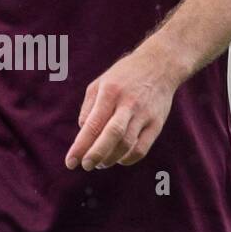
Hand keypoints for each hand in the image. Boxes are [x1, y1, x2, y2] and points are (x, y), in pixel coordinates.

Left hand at [64, 38, 186, 171]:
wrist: (160, 66)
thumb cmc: (123, 76)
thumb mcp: (99, 84)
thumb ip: (88, 108)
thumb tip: (83, 134)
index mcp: (110, 92)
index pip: (92, 125)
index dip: (80, 146)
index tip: (70, 162)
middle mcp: (128, 104)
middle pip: (112, 135)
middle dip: (96, 154)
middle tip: (85, 166)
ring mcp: (144, 114)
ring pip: (127, 144)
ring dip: (111, 159)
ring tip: (100, 163)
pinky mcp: (157, 123)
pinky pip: (142, 148)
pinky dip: (128, 159)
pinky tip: (118, 159)